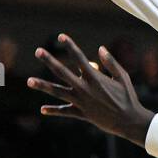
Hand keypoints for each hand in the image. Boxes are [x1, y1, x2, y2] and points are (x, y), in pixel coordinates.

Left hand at [28, 35, 154, 145]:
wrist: (129, 121)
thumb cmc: (128, 97)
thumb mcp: (122, 77)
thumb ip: (111, 62)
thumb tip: (100, 48)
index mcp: (95, 77)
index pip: (79, 57)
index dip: (70, 45)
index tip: (61, 36)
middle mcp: (84, 88)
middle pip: (62, 72)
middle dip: (49, 61)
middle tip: (38, 51)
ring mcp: (81, 102)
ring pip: (58, 92)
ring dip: (43, 86)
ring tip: (29, 81)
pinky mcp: (82, 114)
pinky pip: (65, 112)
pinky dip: (54, 110)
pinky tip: (42, 109)